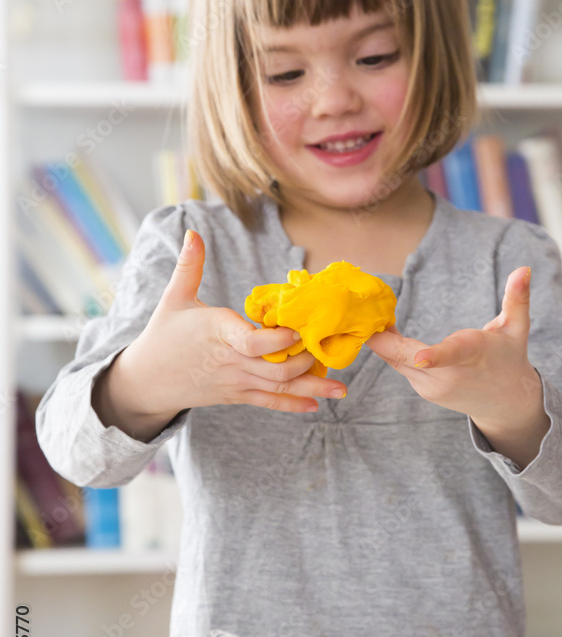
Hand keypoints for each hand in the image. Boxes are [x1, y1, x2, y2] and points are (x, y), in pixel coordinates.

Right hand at [103, 229, 347, 423]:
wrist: (146, 381)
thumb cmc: (163, 335)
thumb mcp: (174, 298)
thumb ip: (190, 266)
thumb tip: (193, 232)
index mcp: (218, 334)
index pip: (252, 343)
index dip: (278, 341)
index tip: (298, 332)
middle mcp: (230, 361)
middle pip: (275, 368)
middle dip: (306, 362)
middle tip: (330, 348)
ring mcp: (235, 381)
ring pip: (277, 388)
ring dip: (311, 388)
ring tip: (340, 389)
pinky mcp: (237, 395)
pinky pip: (268, 402)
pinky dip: (293, 404)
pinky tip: (316, 404)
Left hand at [366, 266, 549, 465]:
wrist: (505, 403)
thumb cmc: (511, 358)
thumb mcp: (517, 328)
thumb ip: (518, 298)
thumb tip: (524, 268)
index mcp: (473, 355)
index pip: (454, 356)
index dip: (435, 356)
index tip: (419, 358)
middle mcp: (448, 376)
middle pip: (408, 357)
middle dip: (382, 338)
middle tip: (360, 311)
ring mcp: (432, 387)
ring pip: (396, 360)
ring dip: (379, 339)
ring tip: (361, 313)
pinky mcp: (422, 389)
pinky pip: (398, 364)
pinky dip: (385, 347)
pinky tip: (373, 328)